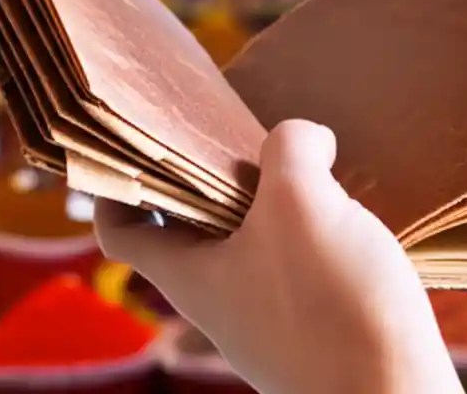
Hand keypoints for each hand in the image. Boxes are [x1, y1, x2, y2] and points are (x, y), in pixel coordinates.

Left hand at [95, 120, 462, 393]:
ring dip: (269, 205)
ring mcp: (268, 322)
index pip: (122, 231)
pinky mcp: (315, 331)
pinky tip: (348, 216)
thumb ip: (291, 151)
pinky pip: (298, 272)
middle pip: (192, 230)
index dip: (118, 187)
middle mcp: (220, 303)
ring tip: (306, 167)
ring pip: (250, 248)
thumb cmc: (330, 308)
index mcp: (190, 275)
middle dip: (210, 178)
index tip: (135, 147)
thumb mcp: (301, 203)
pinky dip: (311, 236)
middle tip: (240, 134)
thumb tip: (304, 140)